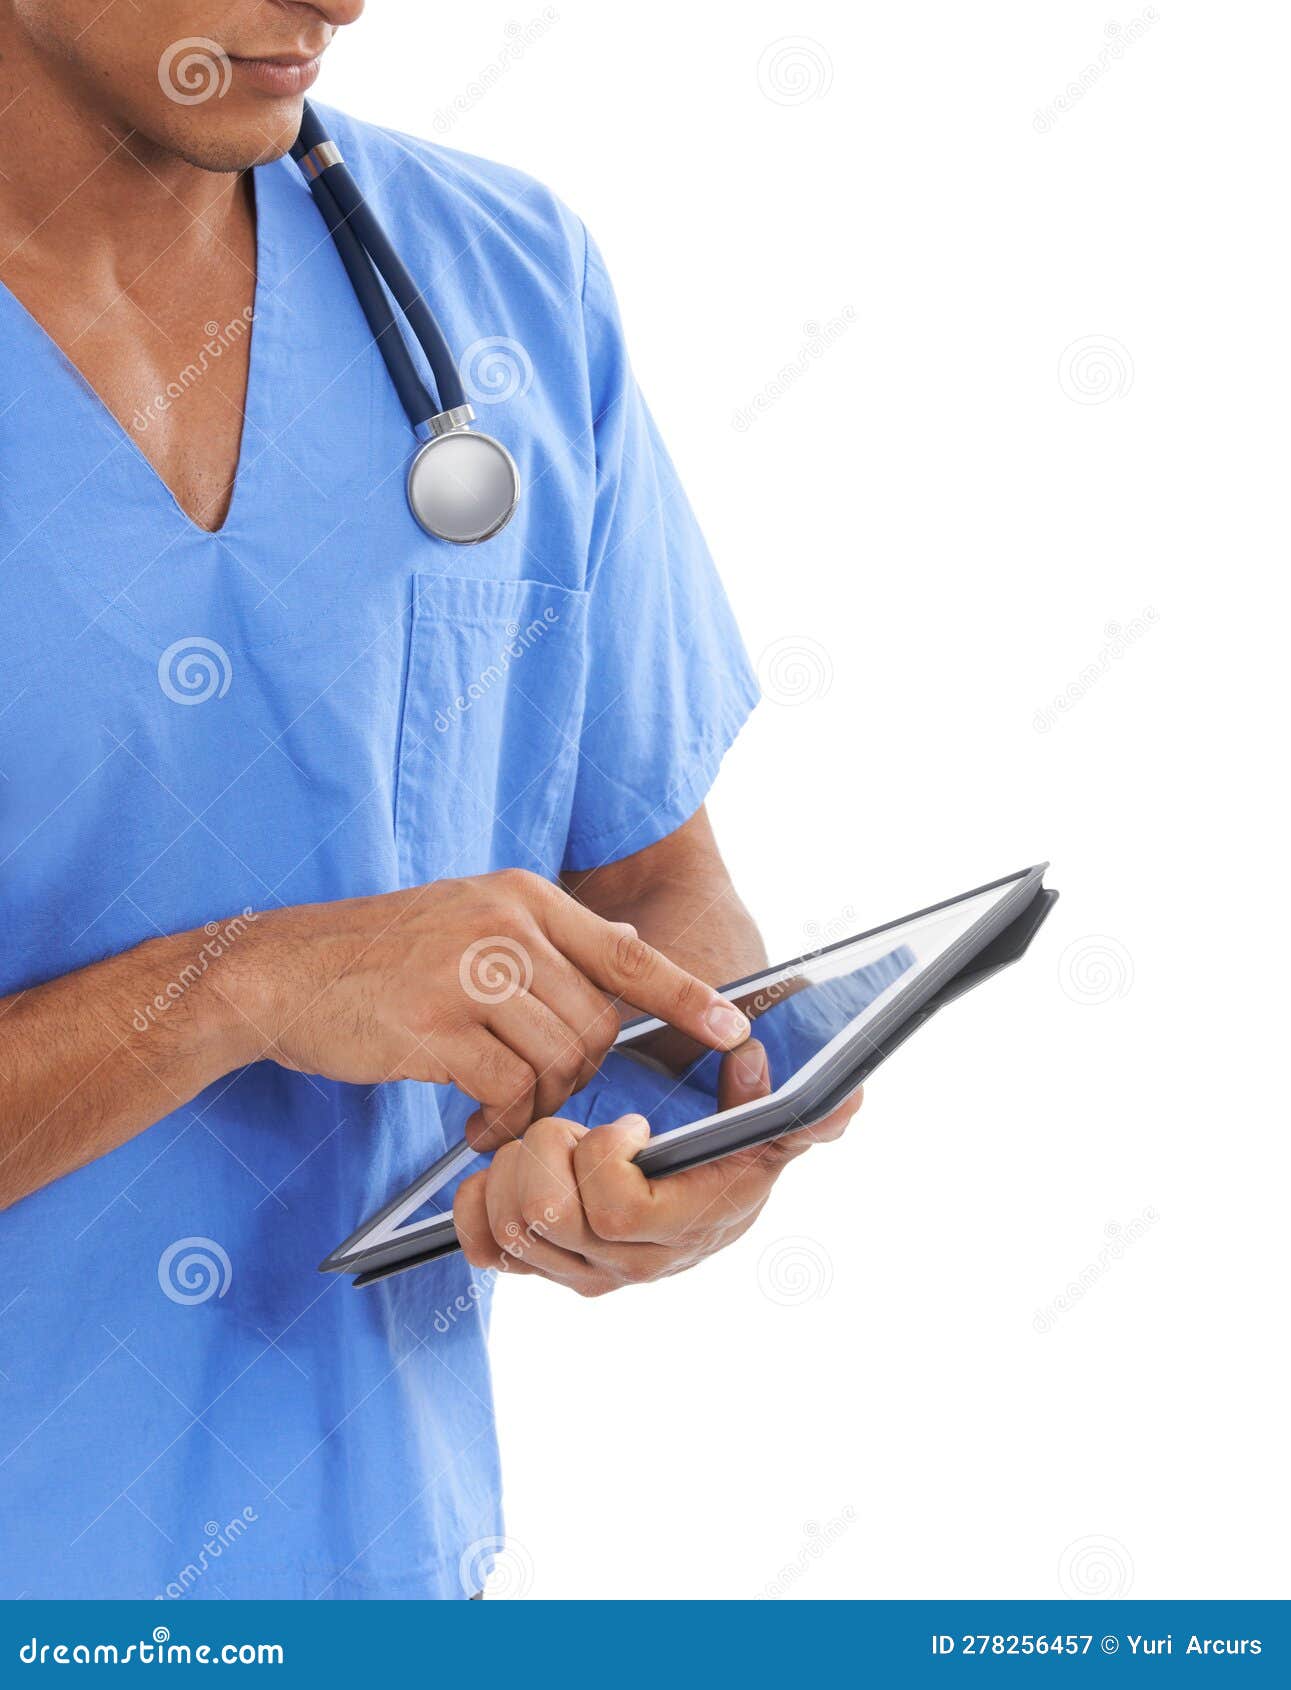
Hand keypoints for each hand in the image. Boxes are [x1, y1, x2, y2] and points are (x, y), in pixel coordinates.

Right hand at [225, 870, 750, 1143]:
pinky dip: (501, 1118)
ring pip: (559, 1059)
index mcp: (524, 896)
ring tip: (498, 1106)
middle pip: (596, 1022)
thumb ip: (543, 944)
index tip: (732, 1029)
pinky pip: (508, 1089)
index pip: (628, 950)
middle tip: (534, 1089)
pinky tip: (473, 1121)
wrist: (279, 970)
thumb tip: (621, 965)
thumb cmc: (381, 957)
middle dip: (577, 1071)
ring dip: (538, 1100)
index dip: (686, 996)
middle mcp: (506, 924)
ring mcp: (470, 971)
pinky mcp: (435, 1025)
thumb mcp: (471, 919)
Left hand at [453, 1037, 862, 1292]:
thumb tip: (845, 1100)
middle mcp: (625, 1266)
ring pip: (509, 1225)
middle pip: (544, 1214)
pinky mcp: (539, 1267)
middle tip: (577, 1125)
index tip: (632, 1125)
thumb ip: (805, 1116)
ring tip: (552, 1141)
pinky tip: (505, 1167)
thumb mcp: (772, 1130)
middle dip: (549, 1148)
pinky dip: (476, 1202)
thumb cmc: (731, 1152)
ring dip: (516, 1165)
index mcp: (679, 1229)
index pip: (614, 1207)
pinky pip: (482, 1247)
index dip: (604, 1156)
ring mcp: (578, 1272)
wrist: (700, 1193)